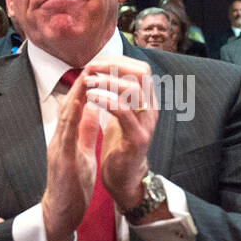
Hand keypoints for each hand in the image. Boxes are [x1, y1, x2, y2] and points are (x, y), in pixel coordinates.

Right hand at [41, 72, 98, 240]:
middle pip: (69, 104)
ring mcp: (58, 148)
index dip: (87, 85)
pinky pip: (66, 135)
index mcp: (67, 135)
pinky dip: (72, 117)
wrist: (61, 212)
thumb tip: (90, 109)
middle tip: (93, 62)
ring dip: (76, 94)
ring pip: (66, 115)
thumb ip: (83, 130)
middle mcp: (60, 137)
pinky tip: (79, 104)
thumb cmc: (72, 183)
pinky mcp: (61, 160)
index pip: (77, 105)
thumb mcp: (80, 151)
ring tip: (86, 74)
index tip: (100, 69)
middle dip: (82, 82)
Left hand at [81, 57, 163, 216]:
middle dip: (114, 66)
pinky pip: (123, 111)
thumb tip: (106, 70)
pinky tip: (91, 98)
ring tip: (88, 82)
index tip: (96, 63)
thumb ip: (118, 95)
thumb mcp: (120, 116)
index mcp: (147, 102)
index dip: (118, 61)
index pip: (140, 68)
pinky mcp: (137, 138)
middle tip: (91, 69)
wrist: (124, 180)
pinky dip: (106, 100)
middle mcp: (151, 109)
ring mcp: (146, 123)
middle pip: (141, 72)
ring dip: (107, 81)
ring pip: (133, 89)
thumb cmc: (120, 147)